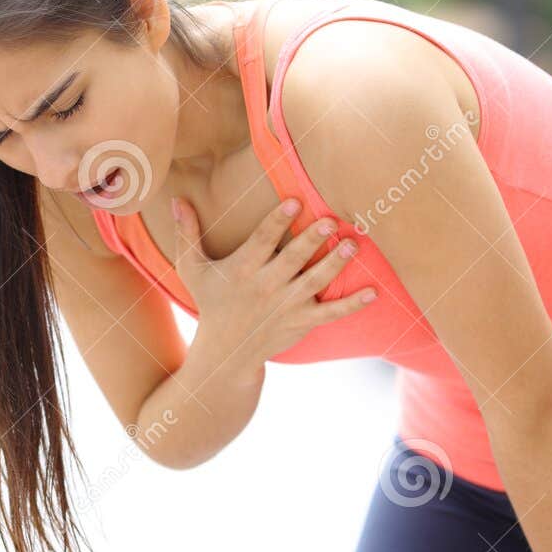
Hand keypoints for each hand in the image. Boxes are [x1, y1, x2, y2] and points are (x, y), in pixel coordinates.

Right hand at [171, 195, 375, 361]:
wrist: (226, 352)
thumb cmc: (211, 303)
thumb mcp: (192, 269)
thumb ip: (187, 233)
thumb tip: (177, 199)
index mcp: (241, 270)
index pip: (262, 241)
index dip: (277, 221)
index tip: (294, 201)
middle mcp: (265, 287)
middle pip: (292, 260)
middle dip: (311, 241)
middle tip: (331, 221)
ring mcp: (286, 306)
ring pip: (315, 282)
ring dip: (335, 264)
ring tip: (353, 244)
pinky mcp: (301, 322)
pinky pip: (331, 313)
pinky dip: (352, 304)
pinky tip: (373, 292)